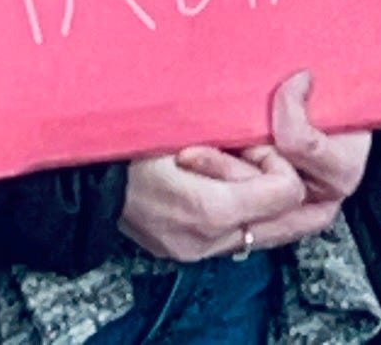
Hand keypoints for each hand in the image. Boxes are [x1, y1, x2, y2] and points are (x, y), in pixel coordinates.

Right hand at [115, 73, 368, 261]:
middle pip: (295, 221)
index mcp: (207, 209)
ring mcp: (200, 252)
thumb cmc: (127, 147)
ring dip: (277, 200)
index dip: (280, 159)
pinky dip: (255, 211)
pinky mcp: (192, 253)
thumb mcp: (180, 128)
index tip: (256, 141)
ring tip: (245, 169)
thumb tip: (282, 132)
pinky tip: (234, 184)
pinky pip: (247, 236)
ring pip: (276, 232)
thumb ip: (232, 135)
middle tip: (274, 156)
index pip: (287, 190)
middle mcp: (209, 240)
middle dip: (296, 185)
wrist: (83, 187)